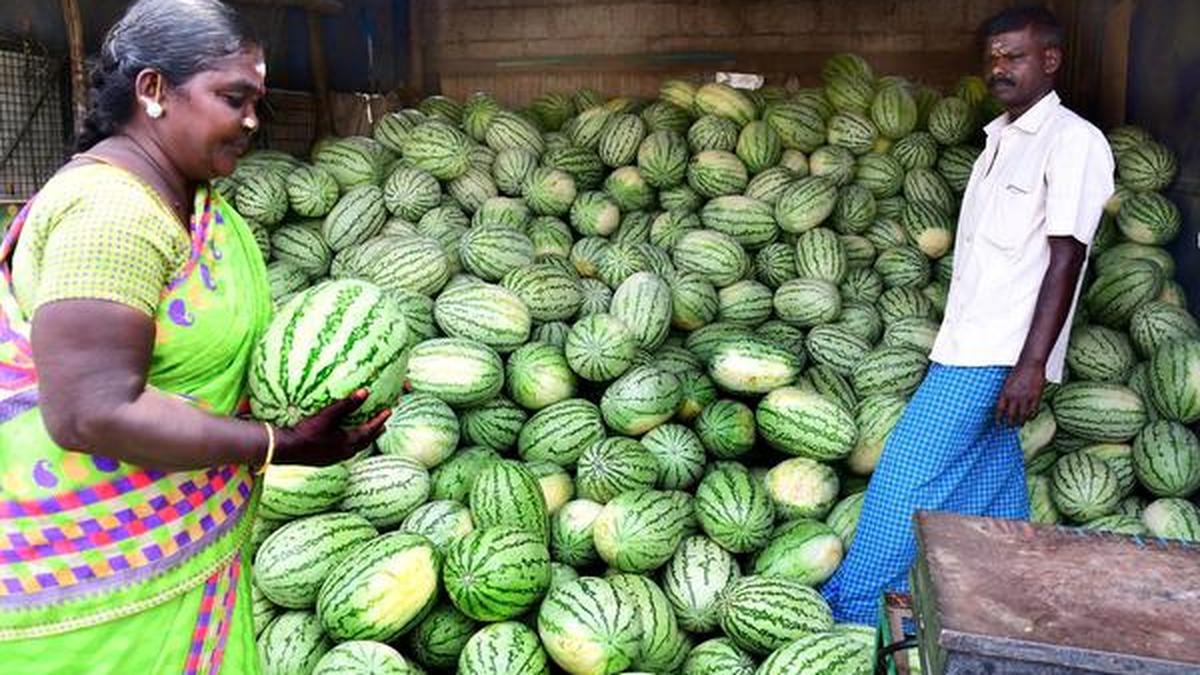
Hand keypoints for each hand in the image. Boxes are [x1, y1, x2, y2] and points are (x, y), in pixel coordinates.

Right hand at [272, 389, 390, 465]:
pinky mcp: (324, 460)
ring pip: (354, 448)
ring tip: (366, 433)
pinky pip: (343, 451)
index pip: (369, 430)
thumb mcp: (328, 415)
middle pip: (365, 442)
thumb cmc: (307, 431)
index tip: (389, 411)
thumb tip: (365, 392)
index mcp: (348, 442)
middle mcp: (344, 452)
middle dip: (374, 432)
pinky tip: (342, 441)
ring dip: (362, 439)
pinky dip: (350, 444)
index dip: (379, 420)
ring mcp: (334, 458)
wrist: (286, 449)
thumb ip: (347, 404)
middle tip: (383, 425)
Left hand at [995, 362, 1044, 427]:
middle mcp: (1014, 397)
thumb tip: (1006, 404)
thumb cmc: (1019, 372)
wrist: (1030, 364)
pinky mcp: (1035, 398)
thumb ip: (1007, 394)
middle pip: (1011, 416)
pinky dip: (1031, 416)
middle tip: (1010, 426)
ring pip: (1023, 416)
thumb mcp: (1007, 383)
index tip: (998, 423)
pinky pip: (1033, 412)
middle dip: (1010, 423)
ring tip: (1020, 424)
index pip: (1000, 410)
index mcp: (1005, 393)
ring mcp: (1026, 398)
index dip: (999, 418)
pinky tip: (1030, 418)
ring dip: (1021, 422)